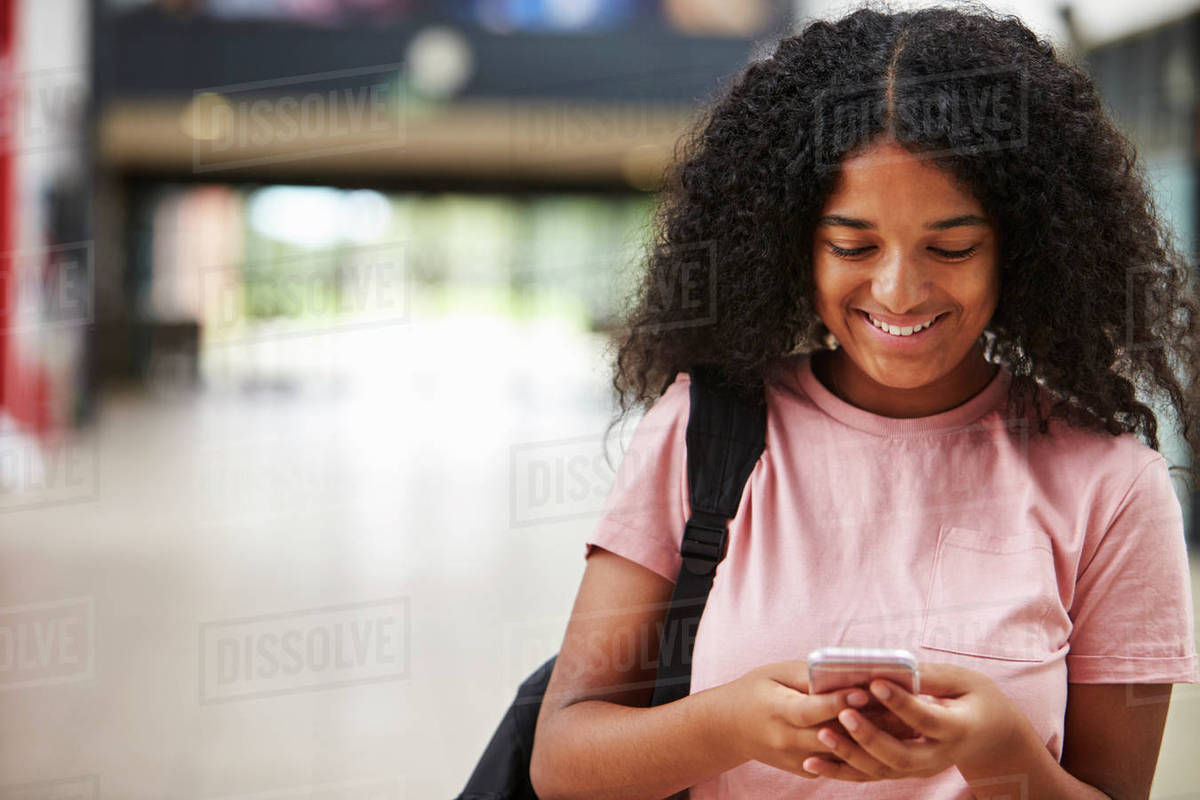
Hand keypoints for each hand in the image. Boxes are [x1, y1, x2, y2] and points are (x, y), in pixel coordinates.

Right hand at [714, 660, 908, 777]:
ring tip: (904, 727)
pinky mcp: (805, 770)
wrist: (729, 728)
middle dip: (868, 723)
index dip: (838, 701)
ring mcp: (796, 760)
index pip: (811, 710)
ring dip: (872, 741)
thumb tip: (844, 671)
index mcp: (776, 711)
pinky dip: (861, 752)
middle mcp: (786, 740)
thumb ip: (807, 674)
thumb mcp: (775, 673)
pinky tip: (887, 740)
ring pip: (841, 754)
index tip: (865, 690)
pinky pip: (838, 763)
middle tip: (901, 710)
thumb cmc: (755, 690)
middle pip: (832, 735)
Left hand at [800, 661, 1023, 781]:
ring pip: (880, 771)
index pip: (926, 719)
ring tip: (821, 734)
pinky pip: (869, 776)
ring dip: (849, 755)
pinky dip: (840, 771)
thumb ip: (932, 676)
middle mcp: (937, 757)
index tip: (875, 682)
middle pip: (901, 756)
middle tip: (843, 714)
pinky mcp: (902, 772)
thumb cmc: (975, 699)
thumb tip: (895, 666)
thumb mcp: (965, 681)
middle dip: (870, 737)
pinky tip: (811, 763)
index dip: (901, 703)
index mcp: (957, 729)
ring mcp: (919, 769)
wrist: (991, 738)